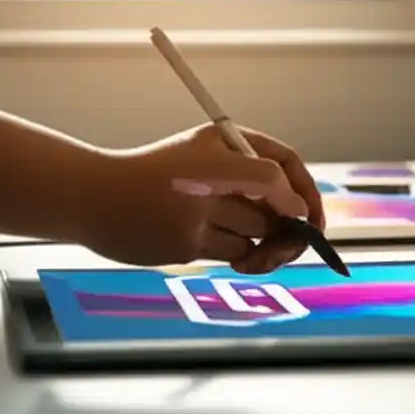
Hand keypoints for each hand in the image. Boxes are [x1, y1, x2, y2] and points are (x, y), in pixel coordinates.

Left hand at [78, 124, 324, 272]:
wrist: (101, 206)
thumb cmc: (157, 178)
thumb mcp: (219, 169)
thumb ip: (268, 183)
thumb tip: (300, 210)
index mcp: (237, 149)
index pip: (288, 165)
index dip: (307, 191)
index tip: (314, 222)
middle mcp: (233, 178)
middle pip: (283, 203)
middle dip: (290, 227)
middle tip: (287, 249)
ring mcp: (220, 210)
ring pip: (266, 231)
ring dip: (271, 248)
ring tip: (258, 260)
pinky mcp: (206, 239)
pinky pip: (245, 250)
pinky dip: (251, 260)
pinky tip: (243, 264)